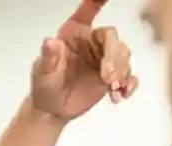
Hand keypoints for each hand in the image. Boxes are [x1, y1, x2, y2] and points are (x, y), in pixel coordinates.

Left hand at [30, 0, 138, 121]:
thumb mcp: (42, 73)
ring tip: (113, 88)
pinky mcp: (113, 75)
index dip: (98, 0)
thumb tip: (50, 42)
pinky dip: (129, 83)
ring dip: (122, 72)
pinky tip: (122, 93)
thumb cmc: (44, 86)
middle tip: (108, 78)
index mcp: (73, 33)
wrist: (52, 110)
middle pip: (112, 38)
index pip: (88, 10)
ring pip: (123, 56)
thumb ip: (48, 58)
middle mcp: (92, 41)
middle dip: (114, 57)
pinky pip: (129, 74)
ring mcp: (104, 58)